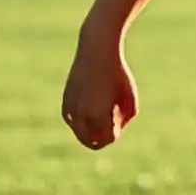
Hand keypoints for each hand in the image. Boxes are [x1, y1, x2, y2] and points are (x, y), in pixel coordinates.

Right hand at [61, 32, 137, 149]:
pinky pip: (74, 122)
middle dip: (104, 136)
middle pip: (92, 143)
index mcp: (97, 115)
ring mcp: (69, 108)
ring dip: (93, 129)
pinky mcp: (65, 102)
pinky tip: (91, 104)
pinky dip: (83, 120)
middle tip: (112, 116)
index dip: (116, 132)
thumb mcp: (130, 99)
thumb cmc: (118, 74)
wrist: (96, 51)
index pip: (107, 140)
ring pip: (81, 135)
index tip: (119, 116)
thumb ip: (124, 120)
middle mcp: (80, 114)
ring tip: (103, 106)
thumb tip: (112, 131)